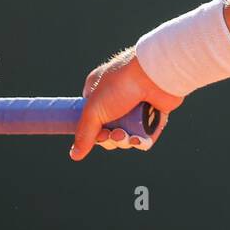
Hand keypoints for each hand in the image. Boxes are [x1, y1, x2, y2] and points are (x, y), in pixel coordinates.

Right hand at [69, 48, 183, 160]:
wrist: (154, 74)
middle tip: (112, 135)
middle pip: (109, 131)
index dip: (93, 132)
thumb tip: (75, 155)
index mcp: (100, 92)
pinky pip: (146, 135)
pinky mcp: (154, 114)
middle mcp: (118, 98)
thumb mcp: (94, 110)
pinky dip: (142, 141)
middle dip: (110, 139)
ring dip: (125, 141)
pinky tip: (139, 139)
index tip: (97, 135)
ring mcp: (137, 107)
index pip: (92, 118)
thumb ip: (84, 134)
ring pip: (128, 135)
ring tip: (126, 136)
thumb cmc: (120, 85)